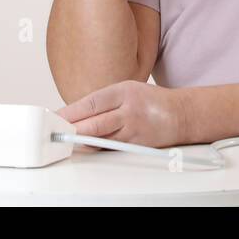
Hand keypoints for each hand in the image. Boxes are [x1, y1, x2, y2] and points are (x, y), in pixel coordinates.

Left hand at [56, 79, 186, 148]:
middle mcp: (129, 110)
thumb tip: (76, 113)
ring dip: (82, 141)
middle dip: (73, 130)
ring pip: (102, 139)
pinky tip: (86, 146)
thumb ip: (104, 101)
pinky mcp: (137, 145)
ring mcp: (134, 130)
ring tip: (68, 140)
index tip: (57, 117)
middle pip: (95, 124)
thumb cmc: (150, 101)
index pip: (92, 103)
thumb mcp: (127, 90)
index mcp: (124, 92)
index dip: (72, 112)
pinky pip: (112, 148)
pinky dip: (97, 147)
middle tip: (58, 132)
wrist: (181, 114)